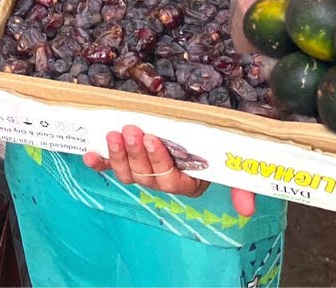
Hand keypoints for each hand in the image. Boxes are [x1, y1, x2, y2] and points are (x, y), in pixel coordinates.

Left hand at [84, 126, 256, 216]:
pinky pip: (110, 167)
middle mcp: (164, 180)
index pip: (172, 180)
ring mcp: (144, 171)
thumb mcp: (235, 161)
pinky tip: (88, 155)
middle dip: (136, 153)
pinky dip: (98, 162)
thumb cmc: (219, 142)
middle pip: (147, 176)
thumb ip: (242, 185)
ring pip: (128, 172)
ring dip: (118, 155)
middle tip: (131, 130)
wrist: (205, 125)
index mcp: (189, 182)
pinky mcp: (127, 161)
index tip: (154, 138)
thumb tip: (247, 210)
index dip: (160, 161)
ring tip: (113, 134)